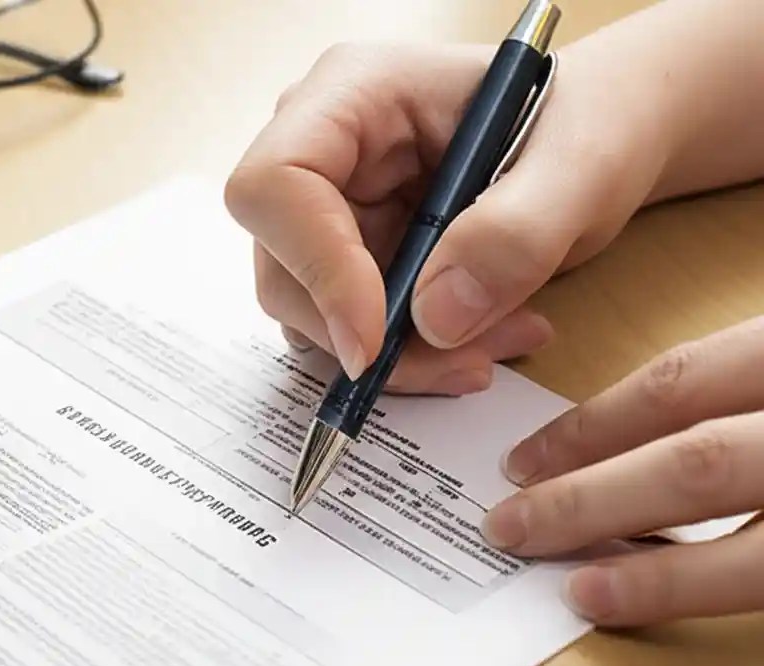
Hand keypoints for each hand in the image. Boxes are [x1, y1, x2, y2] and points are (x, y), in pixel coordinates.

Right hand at [224, 42, 670, 393]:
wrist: (601, 139)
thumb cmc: (590, 122)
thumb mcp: (579, 168)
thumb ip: (514, 235)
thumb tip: (431, 319)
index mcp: (353, 93)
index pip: (275, 184)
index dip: (313, 267)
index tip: (375, 342)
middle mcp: (322, 151)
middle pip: (283, 266)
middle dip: (369, 334)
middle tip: (471, 362)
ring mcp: (329, 208)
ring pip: (311, 313)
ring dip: (399, 356)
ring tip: (499, 343)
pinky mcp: (349, 259)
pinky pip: (348, 330)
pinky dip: (410, 358)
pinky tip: (479, 339)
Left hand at [480, 317, 763, 665]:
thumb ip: (735, 368)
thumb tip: (651, 406)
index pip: (679, 386)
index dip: (588, 427)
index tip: (516, 463)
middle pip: (701, 466)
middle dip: (592, 502)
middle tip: (508, 530)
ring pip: (762, 555)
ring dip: (667, 584)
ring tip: (583, 596)